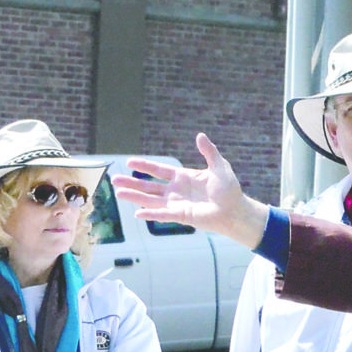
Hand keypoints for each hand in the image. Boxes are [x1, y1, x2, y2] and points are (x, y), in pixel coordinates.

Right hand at [112, 133, 270, 248]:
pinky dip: (151, 214)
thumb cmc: (229, 190)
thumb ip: (208, 151)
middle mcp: (176, 191)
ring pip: (151, 200)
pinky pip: (163, 215)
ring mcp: (177, 204)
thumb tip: (200, 135)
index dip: (144, 166)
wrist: (236, 210)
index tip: (129, 162)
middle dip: (133, 183)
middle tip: (115, 179)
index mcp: (183, 177)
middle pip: (150, 186)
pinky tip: (137, 213)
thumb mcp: (219, 166)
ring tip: (119, 193)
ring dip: (135, 197)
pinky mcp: (182, 216)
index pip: (159, 170)